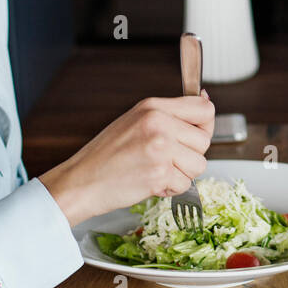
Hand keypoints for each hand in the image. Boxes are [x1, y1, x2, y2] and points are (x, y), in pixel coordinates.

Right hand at [40, 94, 215, 226]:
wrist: (81, 182)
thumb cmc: (106, 155)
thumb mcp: (136, 121)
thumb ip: (169, 114)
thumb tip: (206, 99)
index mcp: (153, 107)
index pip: (204, 108)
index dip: (205, 125)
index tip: (194, 135)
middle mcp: (158, 123)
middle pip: (204, 140)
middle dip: (190, 155)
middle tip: (166, 159)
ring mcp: (160, 148)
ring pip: (199, 164)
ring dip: (182, 174)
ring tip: (157, 170)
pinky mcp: (160, 173)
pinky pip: (185, 184)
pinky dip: (171, 189)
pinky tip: (150, 182)